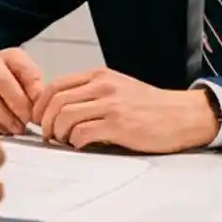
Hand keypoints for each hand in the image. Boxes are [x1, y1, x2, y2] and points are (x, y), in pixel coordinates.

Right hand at [0, 48, 44, 135]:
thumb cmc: (1, 80)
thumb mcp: (21, 77)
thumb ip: (33, 88)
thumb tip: (42, 109)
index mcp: (7, 56)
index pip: (25, 69)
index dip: (35, 92)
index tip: (41, 110)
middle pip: (3, 81)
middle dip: (19, 104)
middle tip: (28, 122)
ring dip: (4, 117)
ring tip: (16, 129)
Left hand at [33, 67, 219, 153]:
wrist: (181, 115)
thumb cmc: (150, 106)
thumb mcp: (118, 87)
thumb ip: (92, 92)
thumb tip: (60, 109)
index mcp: (100, 76)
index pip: (56, 85)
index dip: (41, 105)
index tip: (40, 119)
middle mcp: (103, 86)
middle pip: (56, 101)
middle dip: (45, 121)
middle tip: (48, 135)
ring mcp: (110, 105)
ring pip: (65, 116)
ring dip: (59, 133)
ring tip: (65, 141)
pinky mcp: (118, 124)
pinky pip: (82, 133)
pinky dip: (75, 142)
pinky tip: (82, 145)